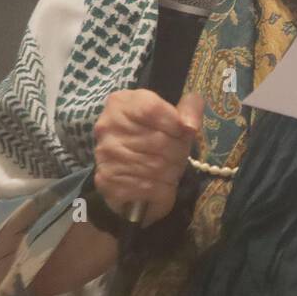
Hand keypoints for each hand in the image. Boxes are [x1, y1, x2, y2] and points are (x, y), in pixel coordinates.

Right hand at [92, 89, 203, 226]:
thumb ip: (189, 108)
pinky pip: (150, 189)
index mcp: (122, 103)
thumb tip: (190, 126)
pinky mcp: (108, 182)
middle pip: (160, 142)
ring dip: (173, 173)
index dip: (176, 125)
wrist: (122, 156)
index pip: (154, 110)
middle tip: (179, 156)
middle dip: (179, 153)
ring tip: (170, 170)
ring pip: (157, 169)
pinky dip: (163, 192)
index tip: (183, 132)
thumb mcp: (171, 111)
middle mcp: (109, 127)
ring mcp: (105, 155)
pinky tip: (160, 186)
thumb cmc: (152, 131)